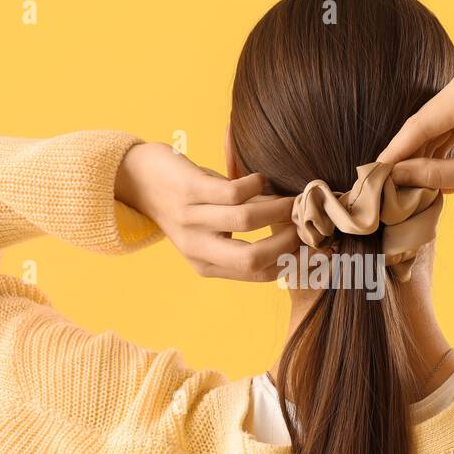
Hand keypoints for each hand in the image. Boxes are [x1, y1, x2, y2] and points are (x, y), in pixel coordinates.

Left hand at [116, 142, 298, 280]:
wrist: (139, 179)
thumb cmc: (188, 204)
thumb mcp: (215, 228)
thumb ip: (250, 234)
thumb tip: (298, 229)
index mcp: (206, 265)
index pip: (260, 274)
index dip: (292, 262)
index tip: (313, 247)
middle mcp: (196, 248)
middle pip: (253, 259)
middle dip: (287, 242)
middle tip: (304, 224)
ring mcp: (191, 219)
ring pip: (247, 220)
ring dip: (278, 208)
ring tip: (292, 199)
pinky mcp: (189, 190)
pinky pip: (233, 192)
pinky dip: (256, 185)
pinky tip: (260, 180)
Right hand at [377, 66, 453, 190]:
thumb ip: (435, 175)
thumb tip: (397, 176)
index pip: (420, 126)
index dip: (395, 152)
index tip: (374, 173)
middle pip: (423, 123)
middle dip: (408, 155)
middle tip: (390, 185)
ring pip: (431, 125)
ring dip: (424, 154)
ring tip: (419, 187)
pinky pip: (444, 123)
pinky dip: (440, 147)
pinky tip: (439, 175)